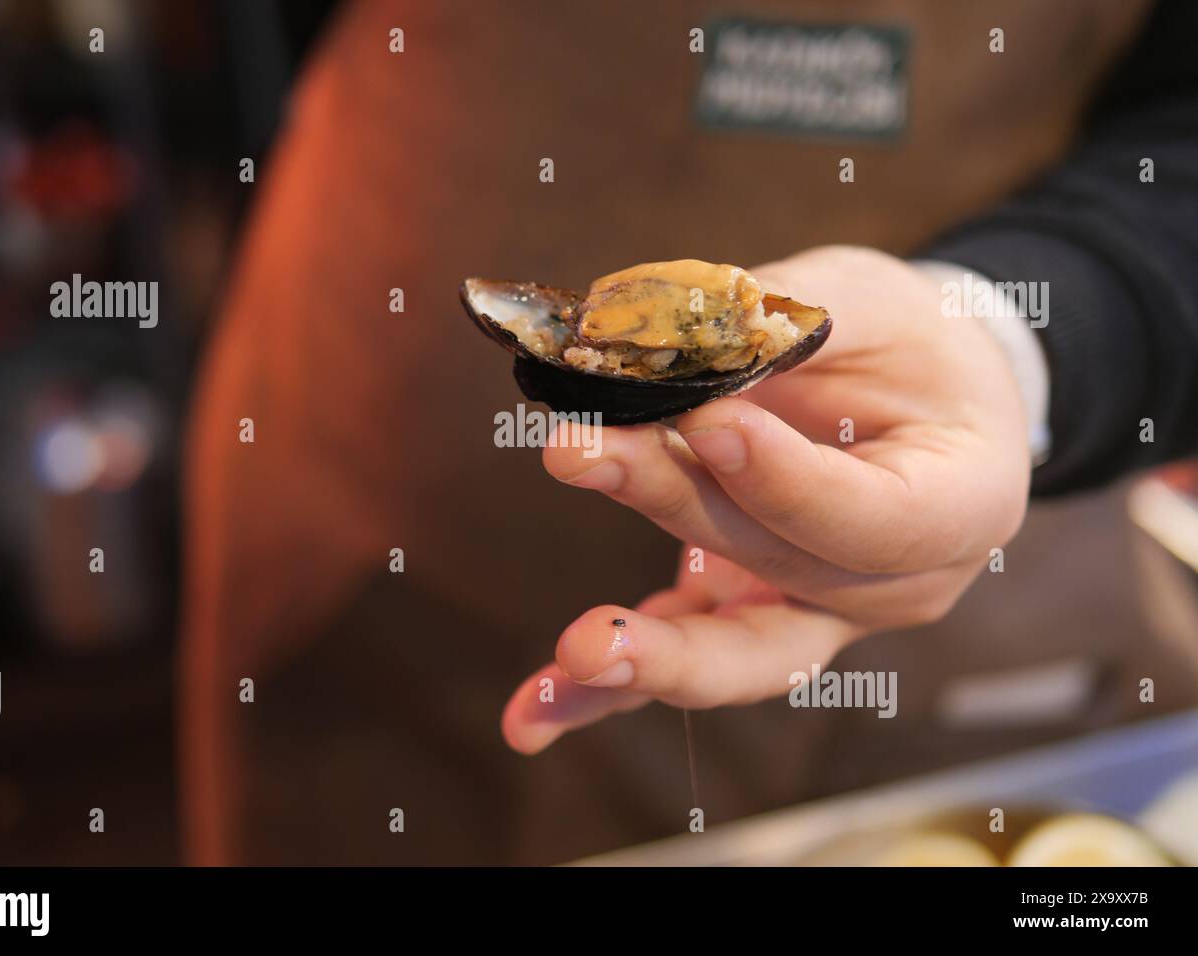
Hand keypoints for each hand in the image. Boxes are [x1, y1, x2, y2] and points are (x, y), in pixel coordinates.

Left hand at [501, 246, 1031, 752]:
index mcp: (962, 505)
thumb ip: (782, 317)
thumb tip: (658, 333)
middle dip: (673, 506)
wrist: (924, 407)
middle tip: (577, 453)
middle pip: (783, 569)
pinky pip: (680, 657)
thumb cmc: (910, 348)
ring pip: (734, 653)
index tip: (704, 419)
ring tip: (570, 652)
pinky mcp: (748, 619)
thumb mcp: (873, 299)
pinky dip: (603, 694)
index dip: (786, 479)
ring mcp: (820, 619)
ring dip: (645, 650)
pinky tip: (534, 712)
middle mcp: (895, 588)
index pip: (875, 519)